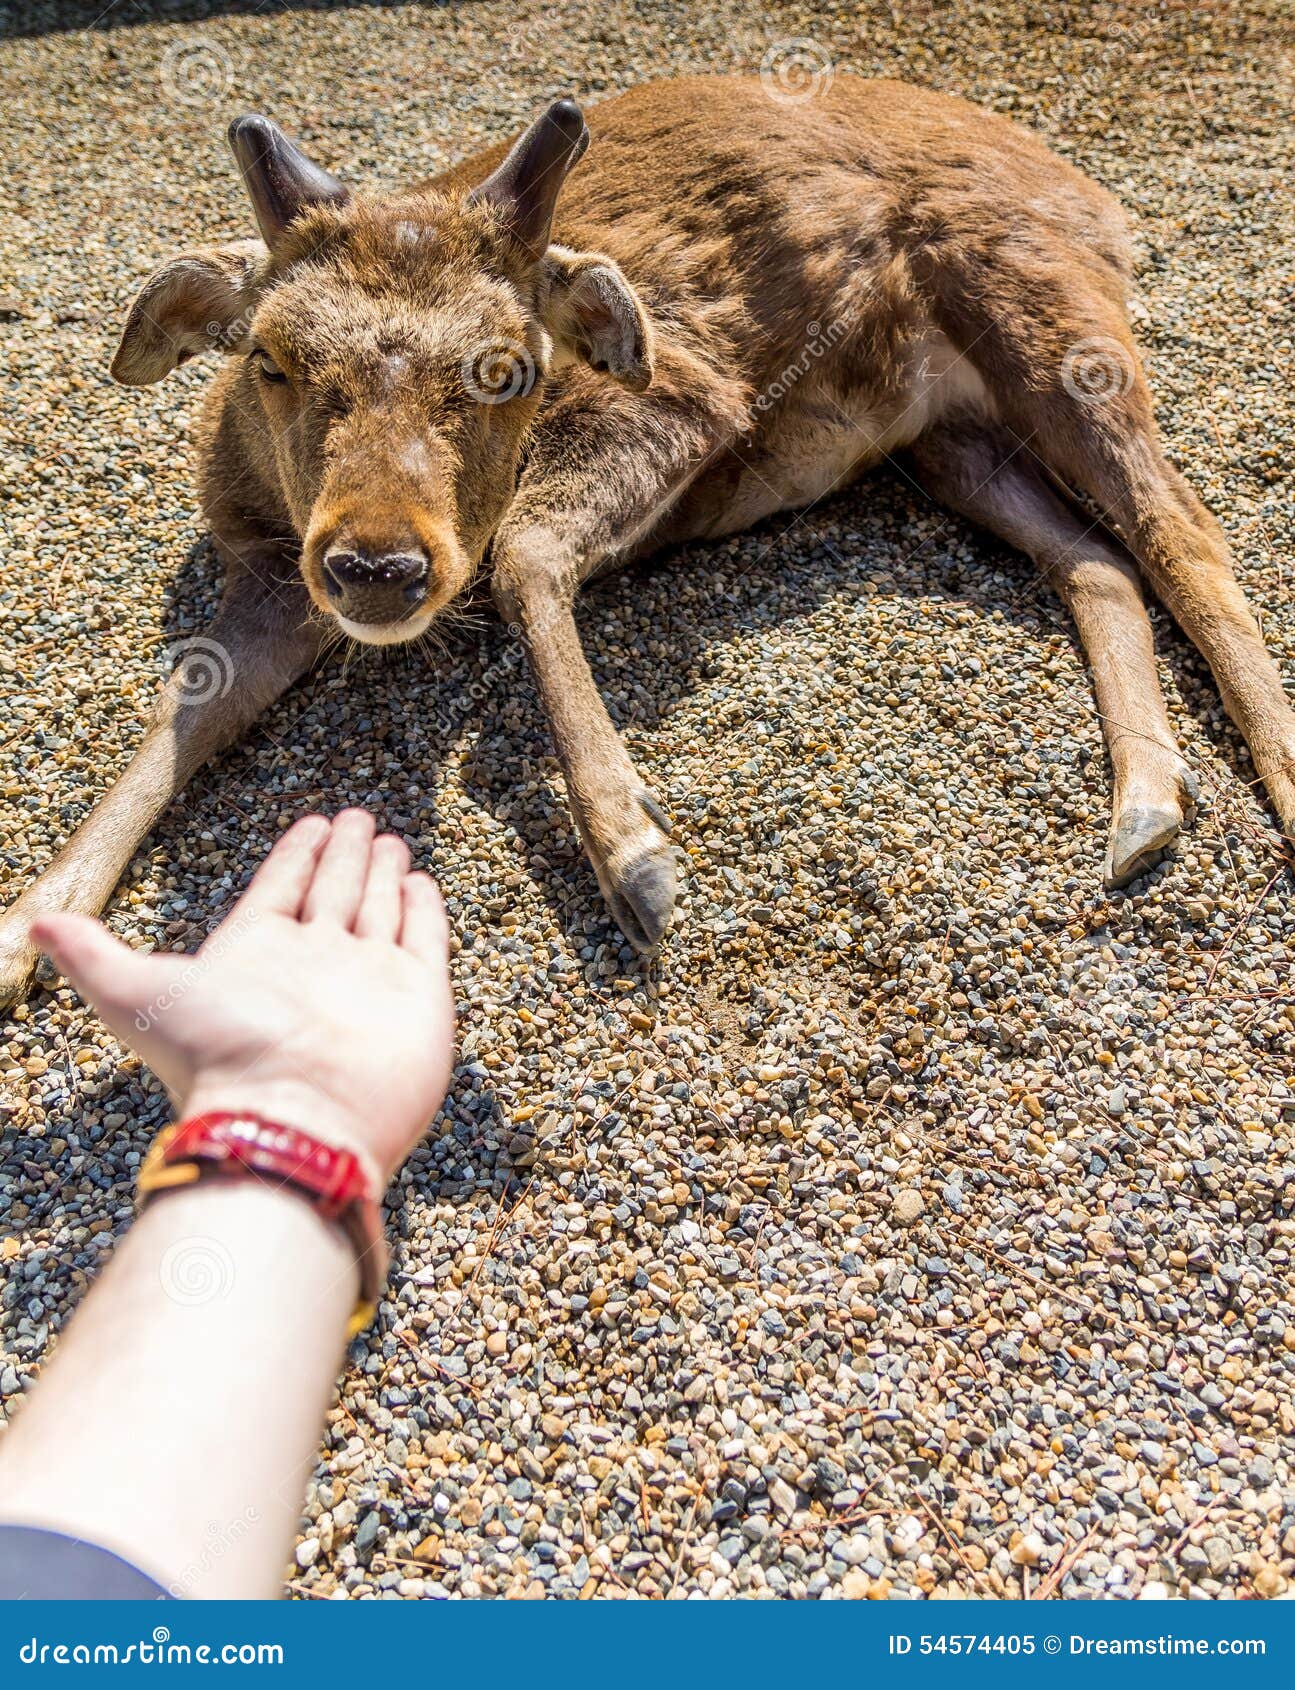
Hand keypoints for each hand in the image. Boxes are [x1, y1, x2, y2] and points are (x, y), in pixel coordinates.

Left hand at [29, 811, 454, 1185]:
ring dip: (382, 873)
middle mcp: (314, 963)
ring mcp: (368, 978)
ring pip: (378, 909)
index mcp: (255, 954)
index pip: (279, 890)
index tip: (311, 824)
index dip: (294, 857)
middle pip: (332, 893)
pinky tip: (418, 882)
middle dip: (344, 856)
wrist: (292, 1119)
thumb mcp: (137, 995)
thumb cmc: (217, 1060)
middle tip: (357, 818)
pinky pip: (422, 939)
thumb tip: (35, 924)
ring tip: (388, 840)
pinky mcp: (417, 996)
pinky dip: (422, 909)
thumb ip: (94, 956)